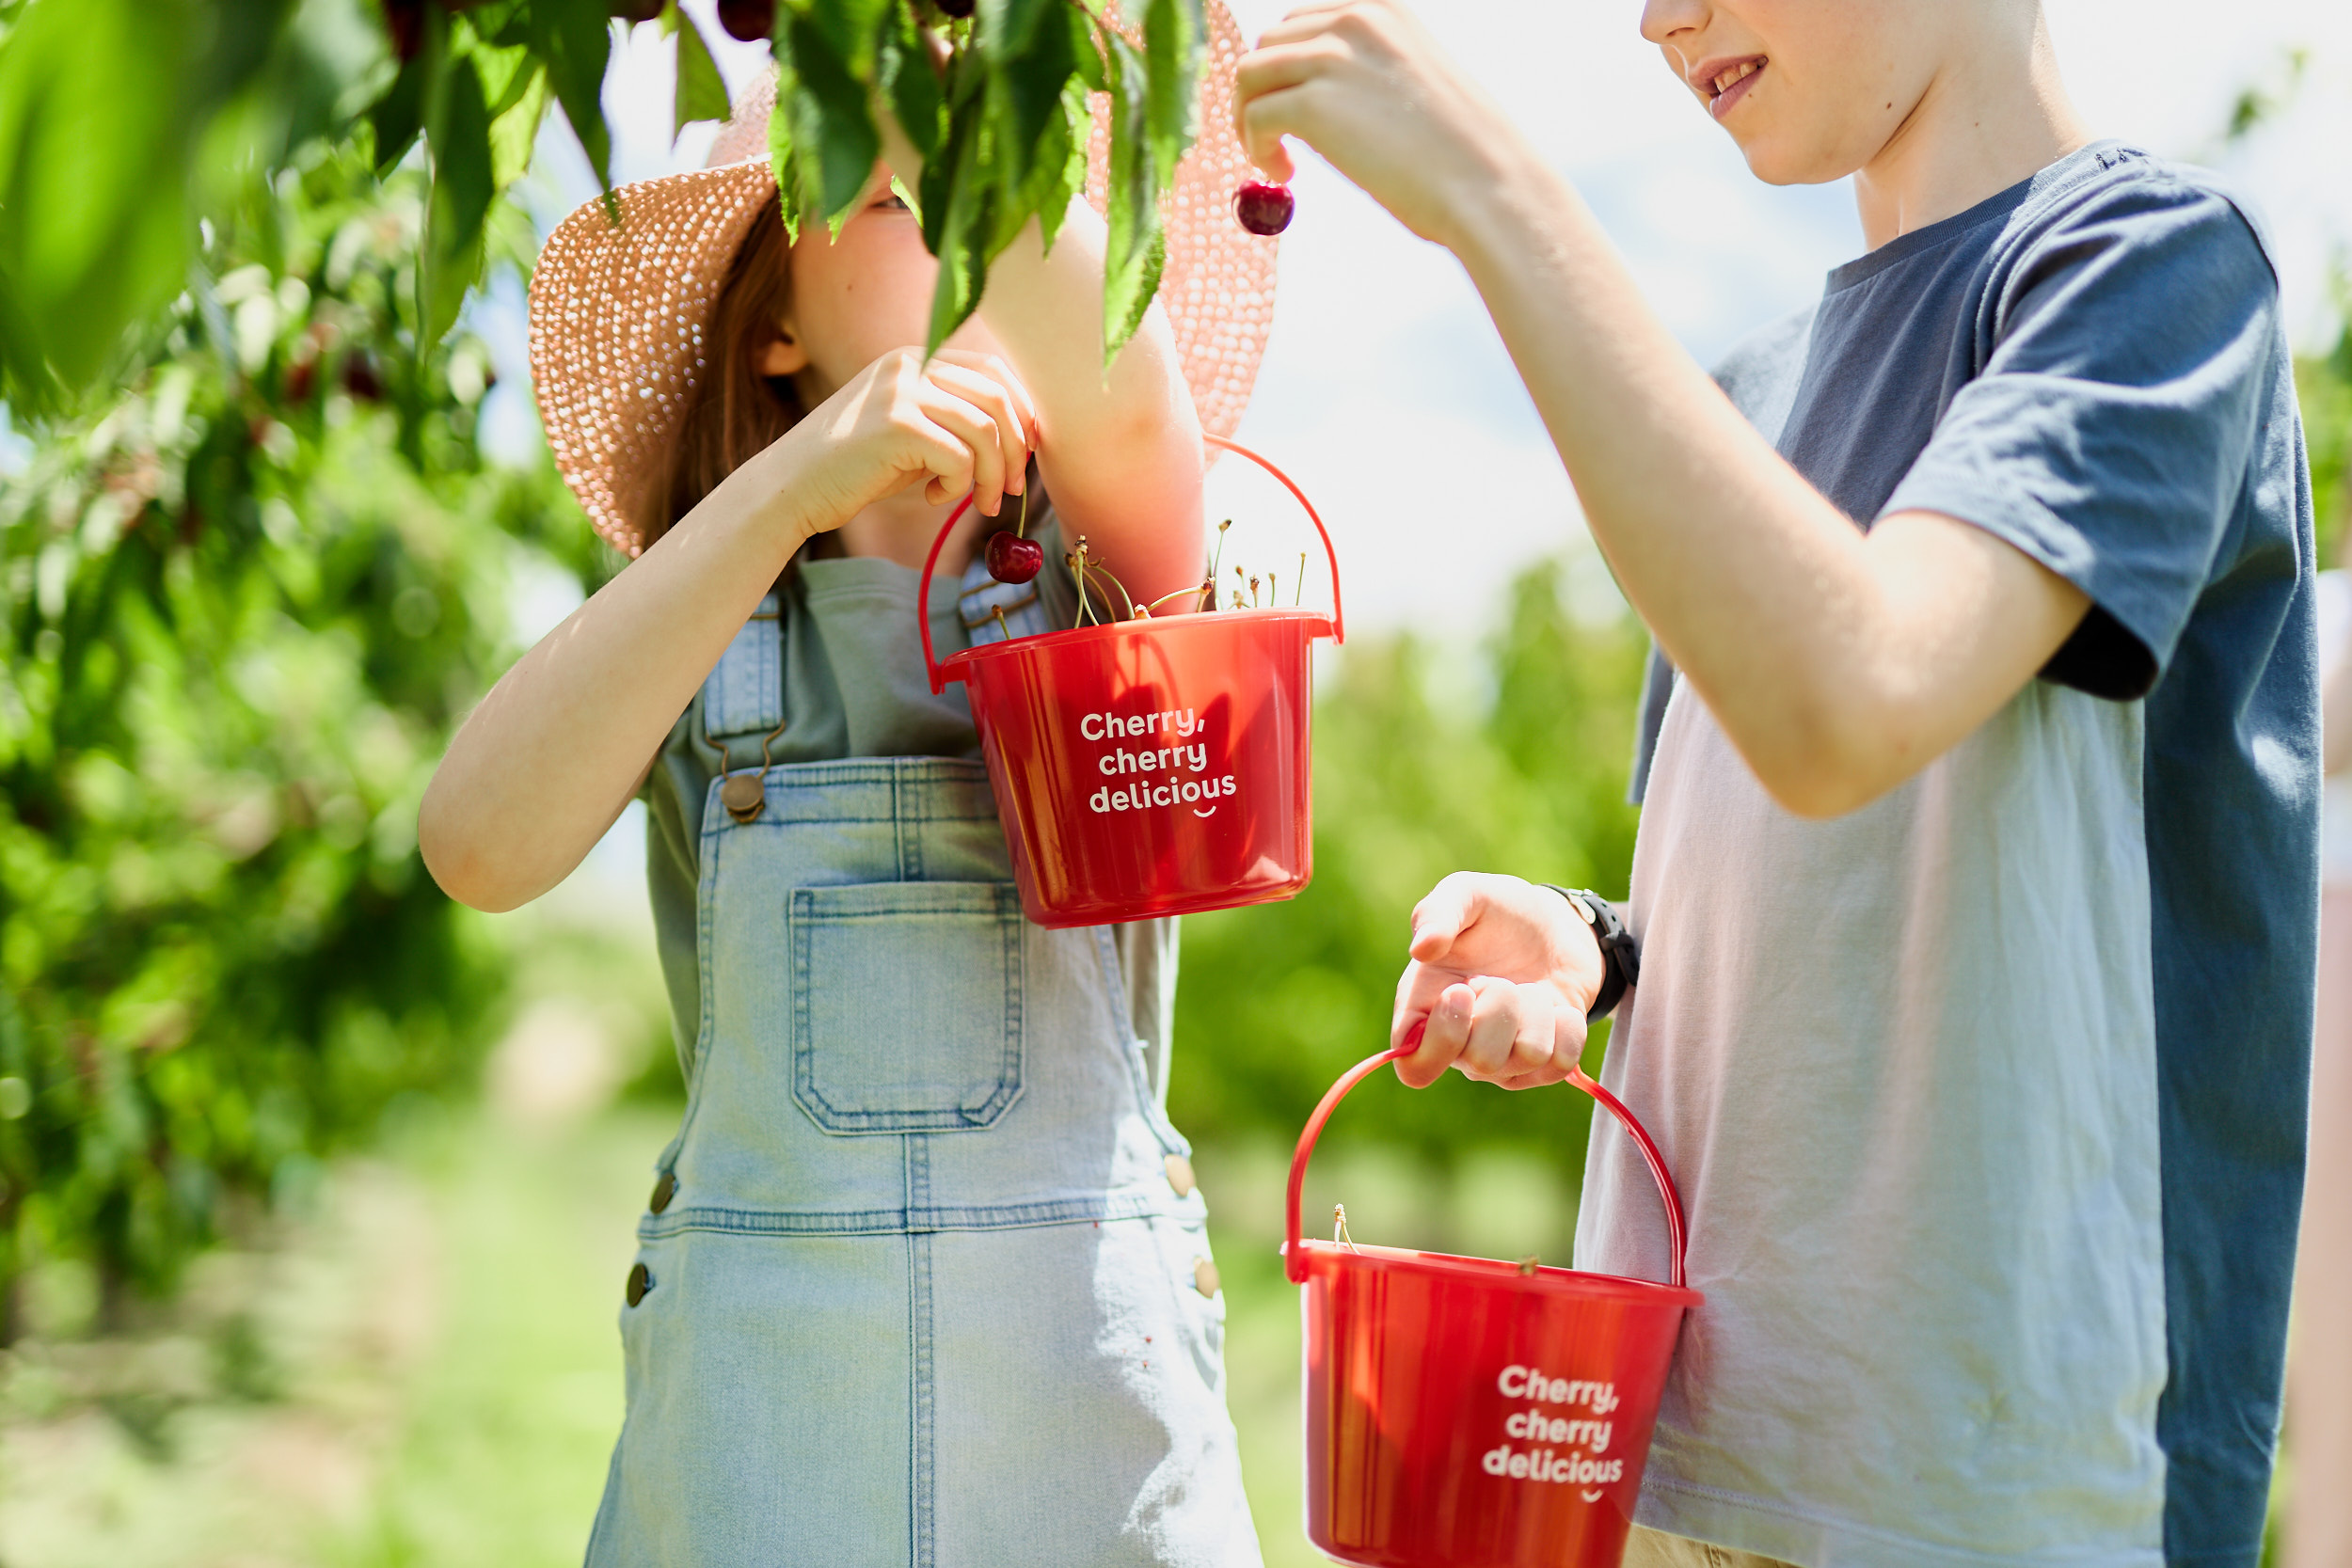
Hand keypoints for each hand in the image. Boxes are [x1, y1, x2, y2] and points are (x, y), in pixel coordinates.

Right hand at [770, 345, 1037, 532]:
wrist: (792, 486)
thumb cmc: (856, 467)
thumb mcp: (912, 431)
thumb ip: (955, 422)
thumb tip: (1022, 438)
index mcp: (916, 358)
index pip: (994, 370)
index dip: (1022, 412)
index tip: (1025, 453)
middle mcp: (911, 364)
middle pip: (998, 397)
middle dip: (1016, 449)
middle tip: (1007, 489)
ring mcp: (902, 391)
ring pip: (985, 430)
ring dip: (990, 475)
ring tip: (977, 502)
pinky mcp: (897, 426)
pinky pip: (959, 458)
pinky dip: (958, 486)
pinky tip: (932, 497)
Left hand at [1234, 1, 1535, 249]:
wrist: (1487, 185)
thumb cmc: (1460, 151)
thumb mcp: (1414, 79)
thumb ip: (1366, 69)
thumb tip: (1312, 91)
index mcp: (1381, 7)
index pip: (1302, 20)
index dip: (1285, 67)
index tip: (1292, 107)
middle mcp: (1355, 19)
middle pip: (1269, 44)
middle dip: (1262, 92)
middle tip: (1278, 140)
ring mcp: (1333, 58)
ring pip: (1249, 76)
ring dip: (1249, 120)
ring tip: (1276, 160)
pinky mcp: (1315, 105)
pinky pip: (1255, 117)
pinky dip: (1257, 148)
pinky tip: (1285, 175)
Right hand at [1389, 873, 1606, 1089]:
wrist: (1557, 927)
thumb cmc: (1501, 912)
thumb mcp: (1467, 894)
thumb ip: (1437, 913)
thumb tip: (1420, 949)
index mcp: (1423, 1011)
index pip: (1415, 1067)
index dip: (1441, 1040)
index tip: (1462, 990)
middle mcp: (1458, 1045)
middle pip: (1480, 1062)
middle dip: (1502, 1009)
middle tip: (1501, 978)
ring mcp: (1502, 1060)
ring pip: (1526, 1058)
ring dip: (1538, 1011)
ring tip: (1529, 987)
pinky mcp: (1541, 1066)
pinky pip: (1561, 1063)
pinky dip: (1568, 1028)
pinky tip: (1557, 1006)